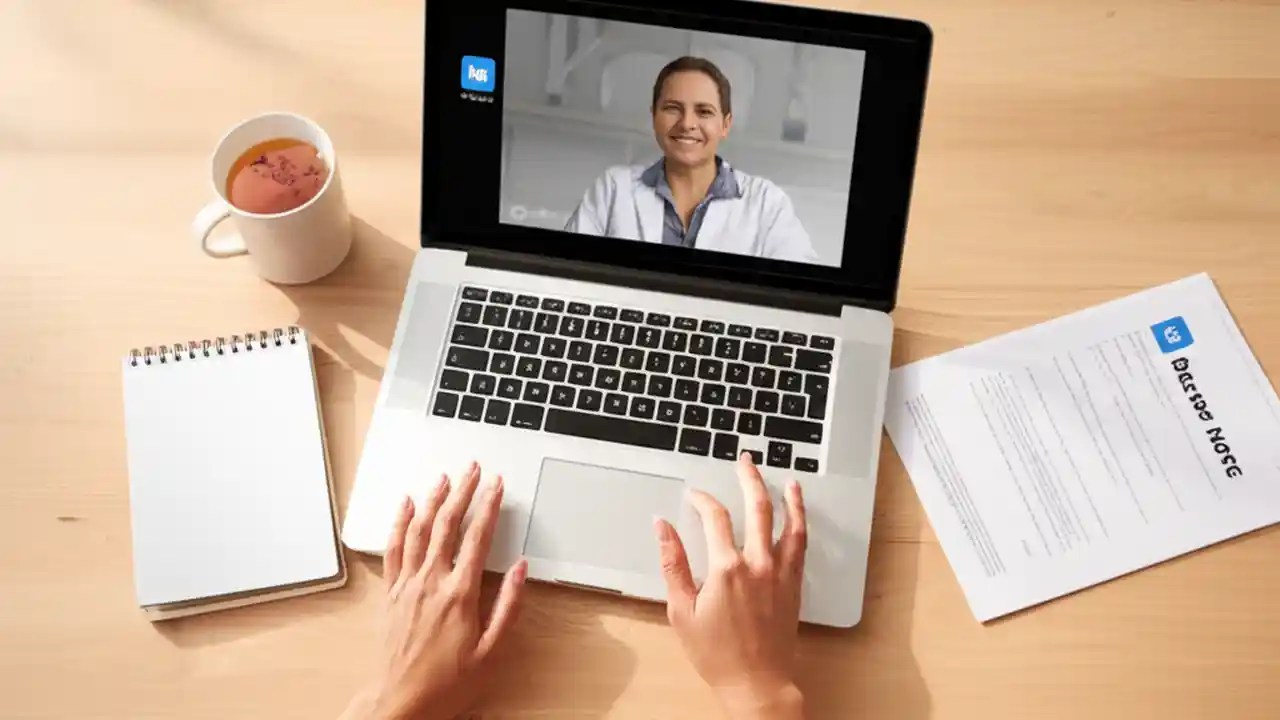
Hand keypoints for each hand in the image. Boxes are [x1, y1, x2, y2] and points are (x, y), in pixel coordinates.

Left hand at [341, 463, 527, 719]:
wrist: (400, 703)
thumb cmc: (448, 684)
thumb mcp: (492, 651)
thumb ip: (509, 606)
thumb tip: (520, 569)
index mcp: (460, 594)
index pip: (477, 538)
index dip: (489, 507)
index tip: (497, 486)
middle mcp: (431, 582)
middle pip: (447, 524)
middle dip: (462, 492)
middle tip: (473, 469)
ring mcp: (406, 585)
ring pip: (419, 530)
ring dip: (432, 500)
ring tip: (443, 478)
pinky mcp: (390, 594)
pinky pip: (393, 549)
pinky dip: (399, 523)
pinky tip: (404, 506)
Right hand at [654, 453, 807, 719]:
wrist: (756, 683)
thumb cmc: (716, 654)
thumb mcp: (681, 610)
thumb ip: (672, 563)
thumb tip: (662, 527)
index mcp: (725, 568)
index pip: (714, 517)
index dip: (702, 500)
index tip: (694, 495)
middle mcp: (757, 563)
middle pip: (756, 506)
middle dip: (748, 478)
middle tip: (744, 460)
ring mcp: (780, 572)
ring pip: (785, 520)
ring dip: (782, 494)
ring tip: (781, 475)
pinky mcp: (794, 583)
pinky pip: (801, 542)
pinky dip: (800, 520)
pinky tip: (798, 509)